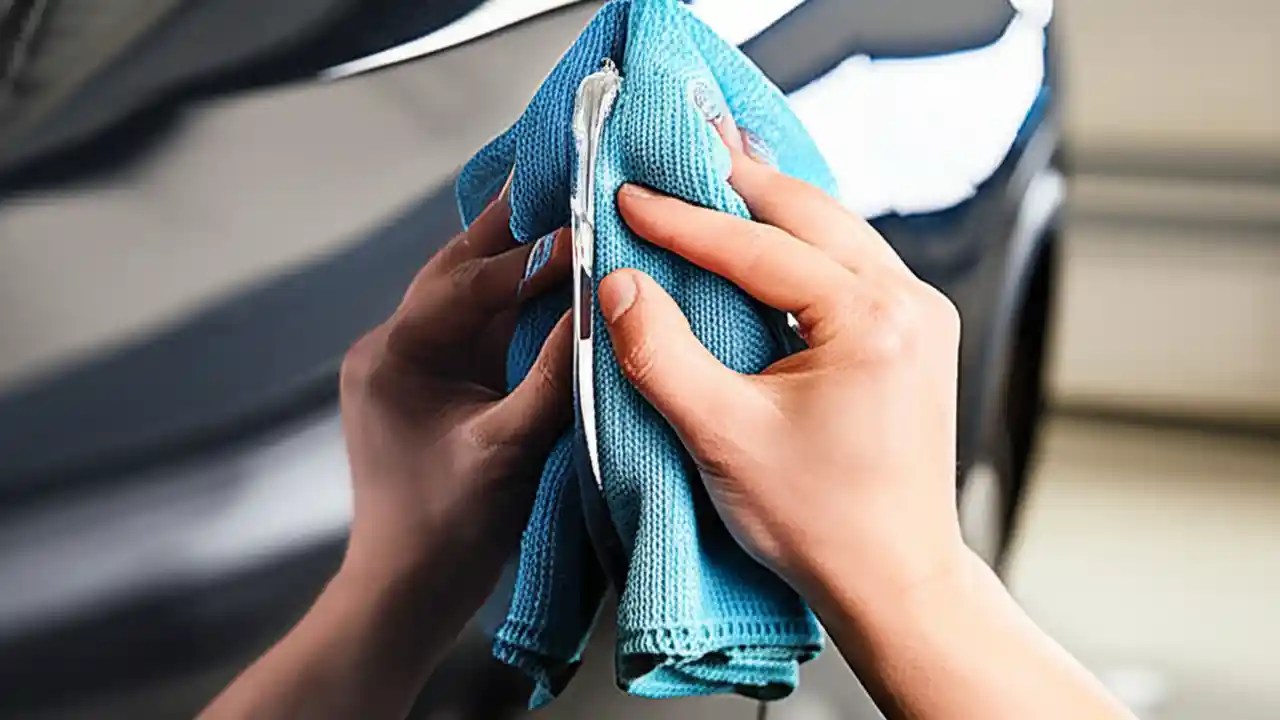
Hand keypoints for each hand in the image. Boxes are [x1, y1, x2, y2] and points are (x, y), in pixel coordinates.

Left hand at [204, 197, 573, 719]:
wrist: (406, 593)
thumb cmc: (443, 533)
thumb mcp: (507, 451)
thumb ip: (554, 377)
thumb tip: (599, 308)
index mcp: (394, 356)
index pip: (465, 282)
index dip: (527, 253)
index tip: (584, 227)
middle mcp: (395, 348)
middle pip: (459, 270)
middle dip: (514, 231)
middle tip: (570, 183)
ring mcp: (414, 366)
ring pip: (472, 294)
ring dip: (520, 265)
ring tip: (575, 224)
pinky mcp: (437, 385)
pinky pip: (482, 329)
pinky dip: (520, 307)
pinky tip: (561, 288)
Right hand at [597, 147, 966, 607]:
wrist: (893, 580)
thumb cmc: (822, 524)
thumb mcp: (722, 437)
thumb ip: (661, 355)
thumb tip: (619, 286)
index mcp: (872, 322)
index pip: (761, 248)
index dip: (685, 220)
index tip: (629, 198)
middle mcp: (909, 304)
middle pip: (809, 213)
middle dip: (733, 185)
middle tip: (671, 159)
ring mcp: (919, 317)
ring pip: (834, 230)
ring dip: (769, 206)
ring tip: (709, 179)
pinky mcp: (912, 335)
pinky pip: (849, 261)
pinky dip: (798, 241)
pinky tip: (761, 235)